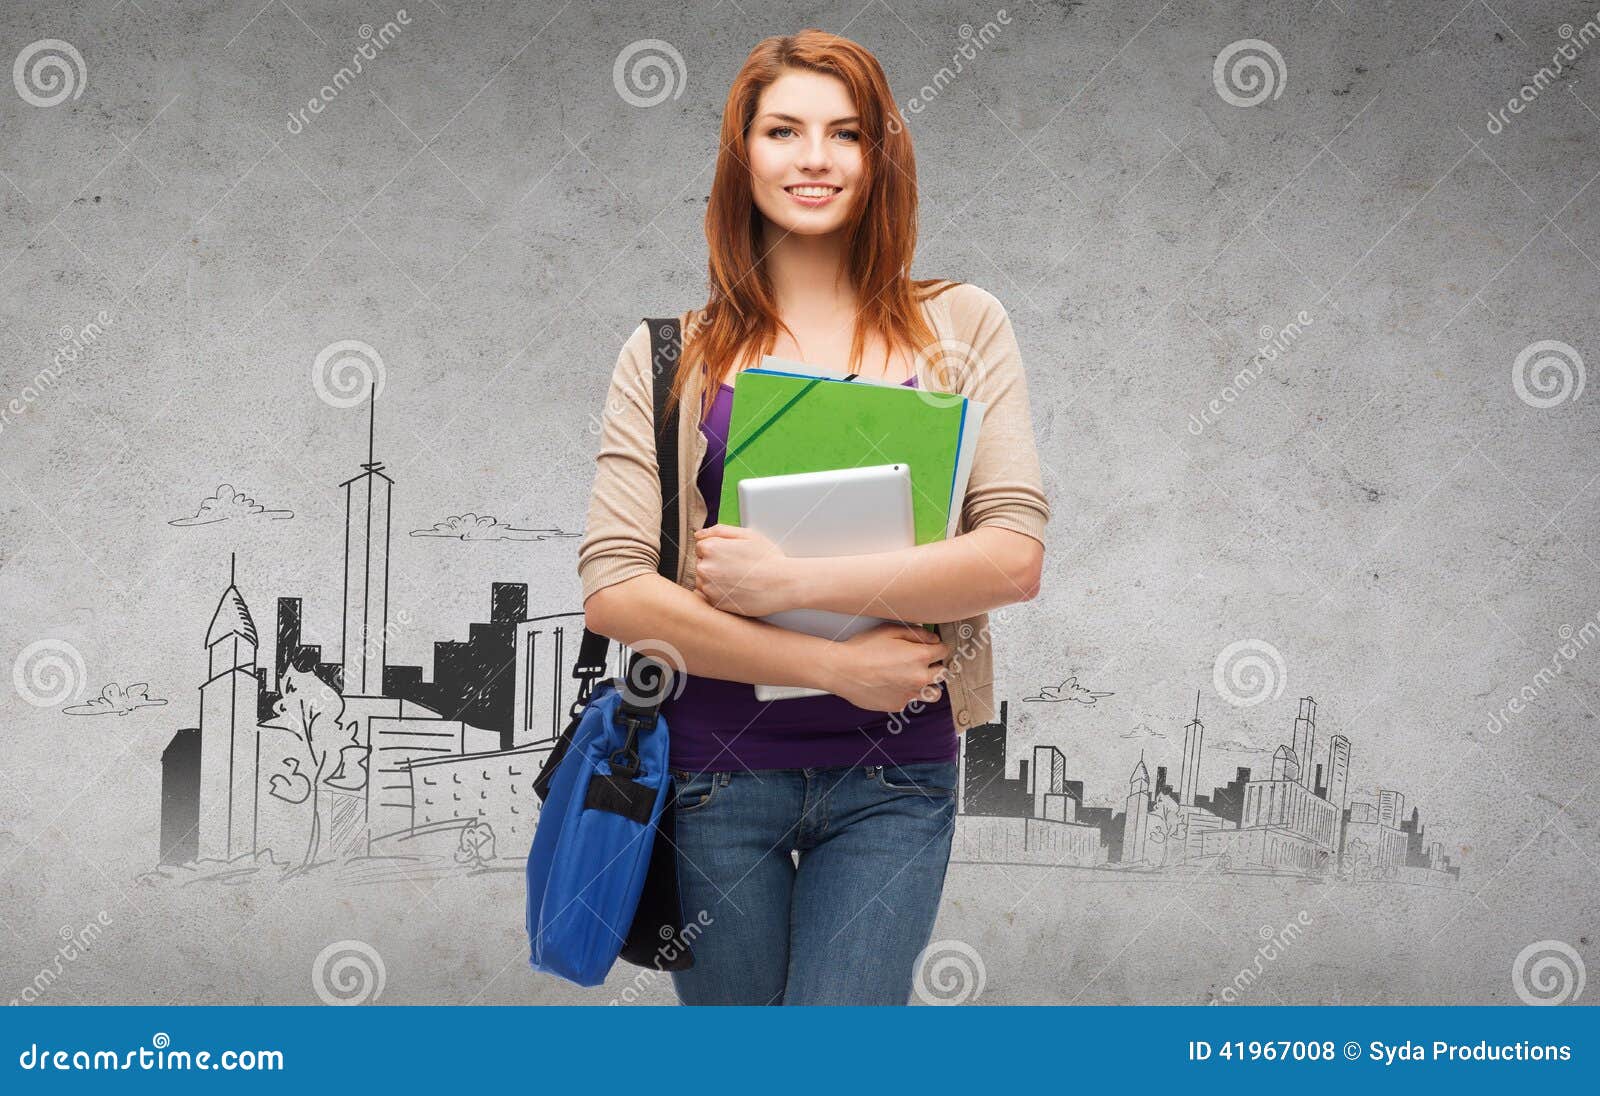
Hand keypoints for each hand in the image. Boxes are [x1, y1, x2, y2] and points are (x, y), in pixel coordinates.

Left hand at [692, 524, 795, 616]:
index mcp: (711, 548)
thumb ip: (719, 530)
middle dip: (715, 564)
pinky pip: (711, 597)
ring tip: (739, 579)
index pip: (701, 546)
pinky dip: (721, 594)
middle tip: (739, 567)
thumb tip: (698, 535)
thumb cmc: (769, 559)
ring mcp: (709, 588)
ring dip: (716, 580)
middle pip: (701, 564)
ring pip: (704, 581)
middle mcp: (705, 568)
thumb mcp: (748, 535)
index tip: (734, 555)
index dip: (719, 549)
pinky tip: (738, 590)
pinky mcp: (716, 604)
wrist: (784, 584)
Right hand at [820, 622, 950, 712]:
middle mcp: (920, 678)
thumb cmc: (863, 648)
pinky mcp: (898, 705)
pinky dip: (905, 693)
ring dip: (928, 685)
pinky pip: (910, 700)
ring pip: (933, 693)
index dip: (937, 646)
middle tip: (920, 661)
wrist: (842, 670)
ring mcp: (910, 694)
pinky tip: (891, 685)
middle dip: (934, 665)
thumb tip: (933, 638)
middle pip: (942, 673)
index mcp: (921, 657)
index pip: (944, 651)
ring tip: (914, 678)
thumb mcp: (890, 630)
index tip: (930, 647)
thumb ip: (917, 633)